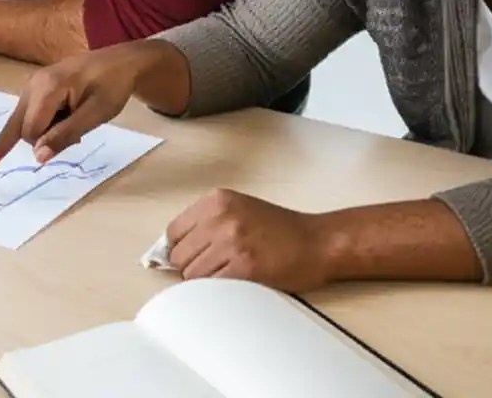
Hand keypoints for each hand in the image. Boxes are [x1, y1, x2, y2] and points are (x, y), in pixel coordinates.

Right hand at [0, 41, 149, 172]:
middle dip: (43, 137)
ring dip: (44, 130)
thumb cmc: (112, 87)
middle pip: (19, 127)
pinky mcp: (35, 86)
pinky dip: (44, 122)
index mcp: (47, 87)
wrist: (120, 62)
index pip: (30, 130)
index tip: (76, 138)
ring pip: (22, 122)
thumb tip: (38, 157)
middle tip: (76, 131)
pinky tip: (64, 116)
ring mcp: (31, 83)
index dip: (48, 143)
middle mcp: (32, 83)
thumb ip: (65, 135)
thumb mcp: (95, 115)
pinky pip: (28, 113)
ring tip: (73, 120)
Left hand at [167, 189, 331, 291]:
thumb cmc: (281, 229)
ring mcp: (232, 241)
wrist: (318, 242)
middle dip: (191, 267)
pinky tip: (236, 283)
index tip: (190, 257)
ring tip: (229, 274)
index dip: (180, 249)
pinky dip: (218, 291)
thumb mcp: (238, 210)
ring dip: (206, 282)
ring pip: (193, 275)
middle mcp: (221, 217)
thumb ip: (206, 223)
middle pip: (179, 255)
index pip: (173, 232)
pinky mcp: (245, 266)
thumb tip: (173, 249)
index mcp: (216, 200)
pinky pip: (212, 286)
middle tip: (214, 269)